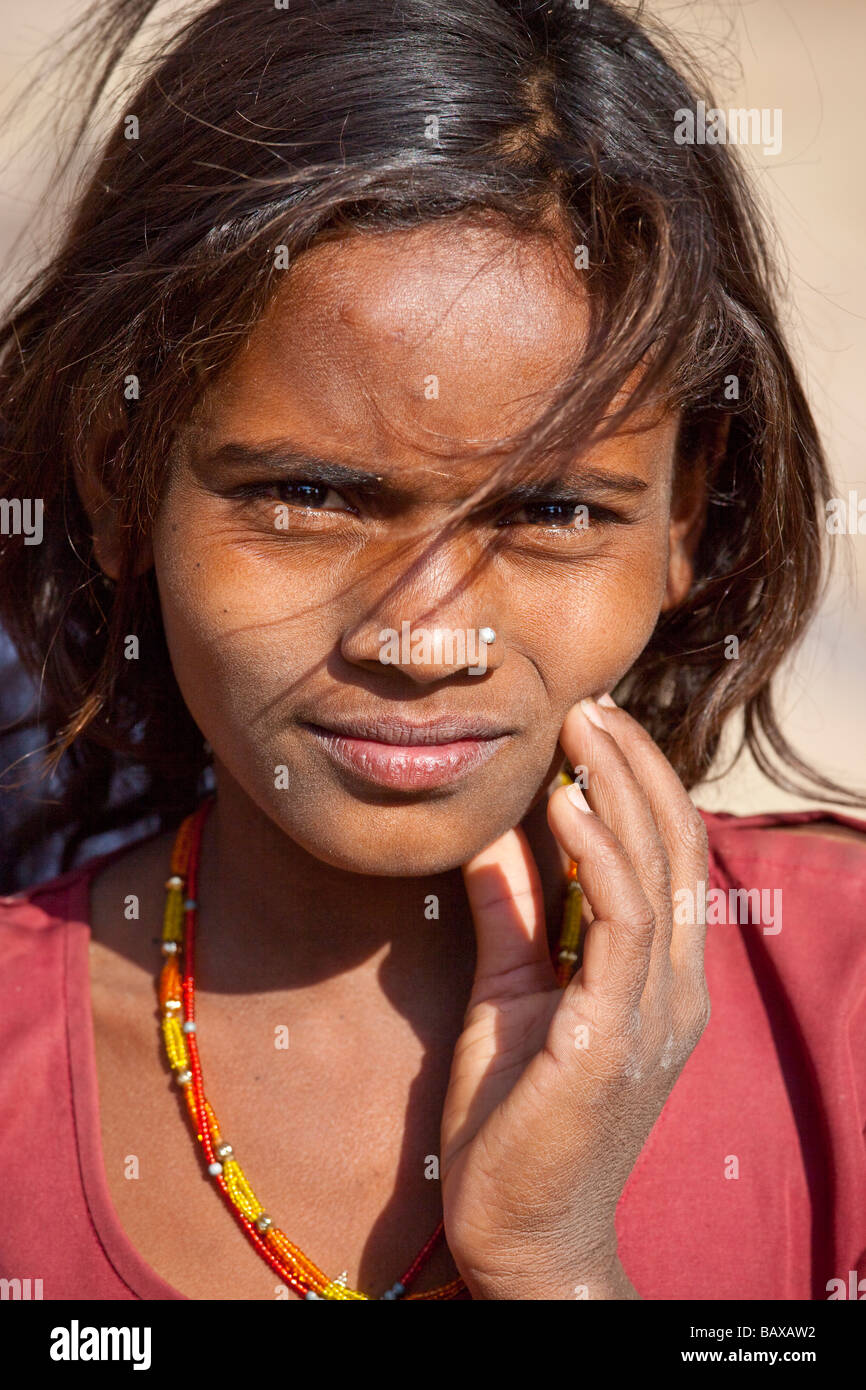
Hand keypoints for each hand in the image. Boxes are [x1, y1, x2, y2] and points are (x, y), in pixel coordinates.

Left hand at [440, 695, 710, 1299]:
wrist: (517, 1234)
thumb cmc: (516, 1117)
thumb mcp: (510, 996)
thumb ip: (512, 918)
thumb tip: (495, 835)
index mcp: (657, 978)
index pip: (666, 859)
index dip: (640, 786)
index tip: (593, 728)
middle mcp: (672, 989)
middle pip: (673, 851)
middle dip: (635, 768)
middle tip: (589, 705)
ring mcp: (650, 1014)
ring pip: (656, 874)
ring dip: (620, 790)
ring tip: (582, 730)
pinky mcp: (609, 1039)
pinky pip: (617, 928)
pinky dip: (597, 857)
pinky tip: (566, 808)